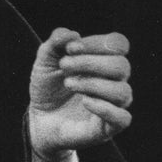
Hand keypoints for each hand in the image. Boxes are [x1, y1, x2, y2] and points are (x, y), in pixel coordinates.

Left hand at [28, 27, 132, 161]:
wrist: (38, 118)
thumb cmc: (48, 86)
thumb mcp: (45, 60)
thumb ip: (55, 43)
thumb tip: (72, 34)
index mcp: (104, 61)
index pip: (118, 45)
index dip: (97, 43)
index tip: (70, 48)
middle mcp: (114, 81)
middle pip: (121, 66)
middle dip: (90, 62)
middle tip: (64, 66)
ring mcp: (113, 105)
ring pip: (122, 91)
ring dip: (93, 84)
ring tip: (68, 84)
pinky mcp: (108, 127)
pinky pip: (123, 118)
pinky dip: (105, 108)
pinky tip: (85, 102)